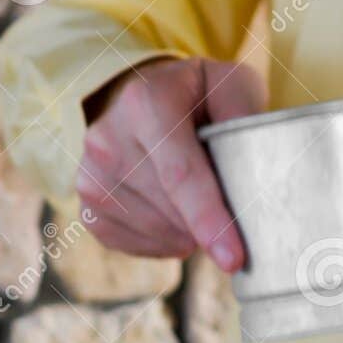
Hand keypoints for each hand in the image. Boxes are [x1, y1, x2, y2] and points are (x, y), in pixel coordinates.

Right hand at [76, 57, 265, 271]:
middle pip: (170, 212)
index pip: (179, 174)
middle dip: (208, 226)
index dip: (208, 219)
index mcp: (145, 103)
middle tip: (230, 209)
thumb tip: (256, 165)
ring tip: (199, 206)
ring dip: (188, 233)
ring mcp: (90, 175)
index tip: (233, 258)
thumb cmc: (194, 96)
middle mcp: (106, 138)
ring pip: (155, 232)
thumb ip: (244, 114)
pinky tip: (175, 219)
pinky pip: (134, 245)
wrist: (141, 99)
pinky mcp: (87, 206)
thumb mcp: (228, 85)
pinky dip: (164, 242)